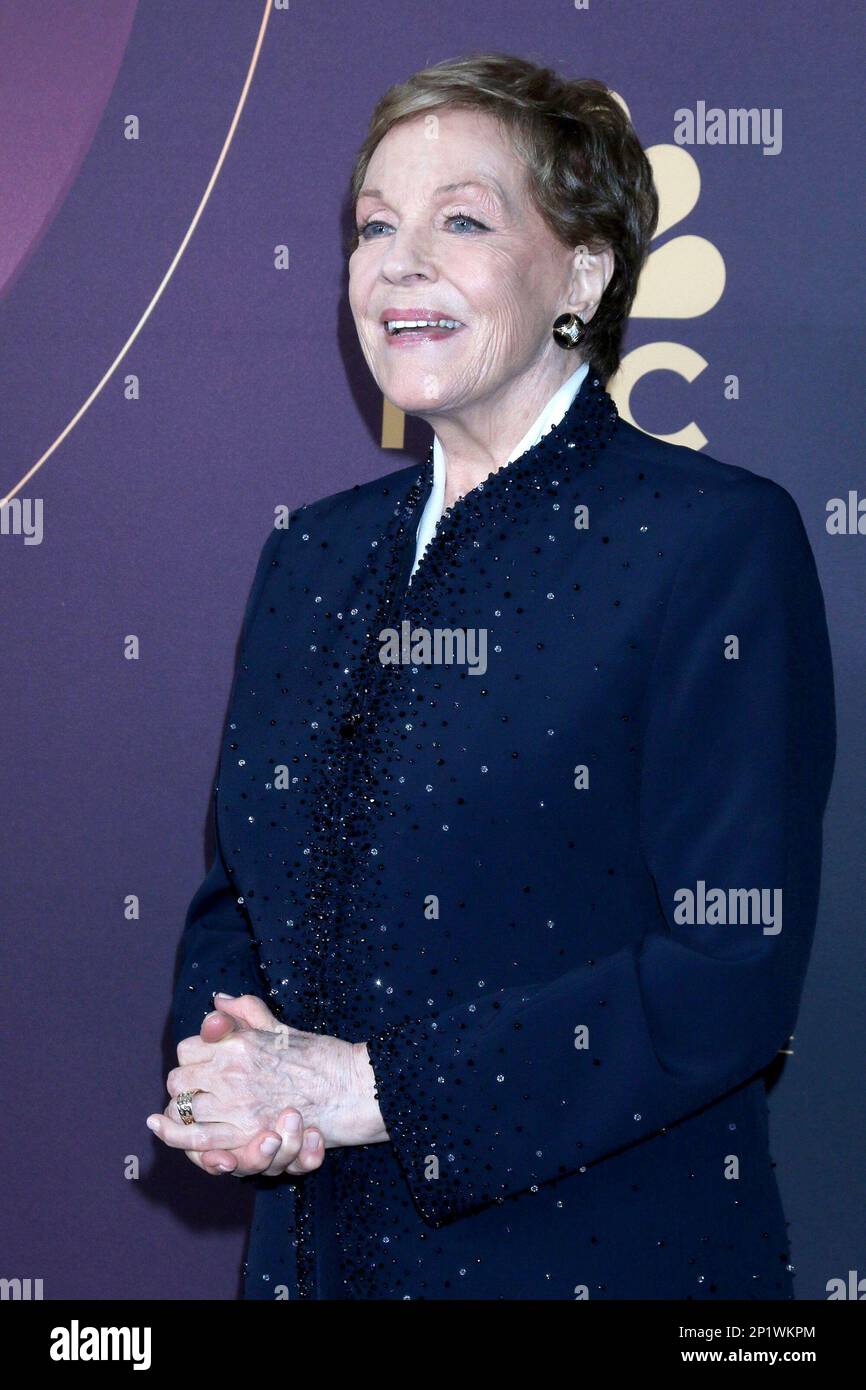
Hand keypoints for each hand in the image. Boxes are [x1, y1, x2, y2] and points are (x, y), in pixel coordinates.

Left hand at [147, 994, 386, 1167]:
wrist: (349, 1089)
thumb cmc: (319, 1056)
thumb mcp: (279, 1027)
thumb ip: (247, 1013)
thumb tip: (218, 999)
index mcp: (239, 1041)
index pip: (188, 1048)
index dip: (192, 1057)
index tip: (201, 1064)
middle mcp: (232, 1070)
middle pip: (180, 1078)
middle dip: (183, 1084)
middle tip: (195, 1090)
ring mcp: (236, 1103)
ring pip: (182, 1107)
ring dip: (178, 1111)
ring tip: (171, 1114)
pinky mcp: (244, 1133)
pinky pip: (196, 1138)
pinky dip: (176, 1135)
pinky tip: (160, 1126)